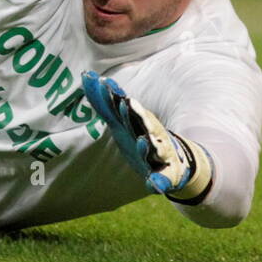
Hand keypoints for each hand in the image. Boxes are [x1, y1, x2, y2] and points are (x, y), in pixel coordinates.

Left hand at [81, 71, 212, 199]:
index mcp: (137, 123)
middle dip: (135, 114)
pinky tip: (155, 184)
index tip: (106, 84)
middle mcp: (150, 134)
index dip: (115, 97)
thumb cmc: (141, 138)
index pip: (124, 107)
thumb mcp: (120, 121)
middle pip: (141, 123)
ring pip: (155, 148)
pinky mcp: (167, 174)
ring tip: (143, 142)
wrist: (175, 162)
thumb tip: (86, 76)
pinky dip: (160, 181)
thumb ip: (103, 103)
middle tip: (127, 103)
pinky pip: (163, 179)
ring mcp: (159, 154)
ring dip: (148, 145)